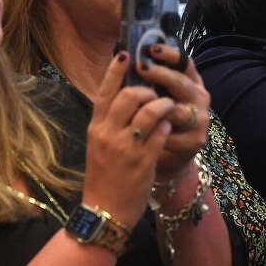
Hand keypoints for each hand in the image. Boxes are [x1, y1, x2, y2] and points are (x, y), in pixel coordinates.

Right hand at [82, 53, 175, 222]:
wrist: (104, 213)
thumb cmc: (104, 177)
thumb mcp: (98, 144)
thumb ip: (109, 121)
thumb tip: (124, 95)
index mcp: (96, 127)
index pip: (105, 91)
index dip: (116, 70)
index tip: (126, 53)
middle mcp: (108, 134)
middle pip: (129, 96)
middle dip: (147, 90)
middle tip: (155, 94)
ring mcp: (125, 148)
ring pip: (148, 112)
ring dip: (163, 105)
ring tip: (168, 108)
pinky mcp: (143, 161)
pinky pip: (160, 133)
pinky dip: (168, 126)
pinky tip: (169, 128)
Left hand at [132, 43, 211, 179]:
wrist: (163, 155)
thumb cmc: (155, 119)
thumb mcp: (154, 95)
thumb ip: (147, 79)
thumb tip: (126, 55)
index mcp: (190, 81)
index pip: (184, 62)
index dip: (169, 54)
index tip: (152, 48)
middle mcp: (199, 97)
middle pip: (181, 82)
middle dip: (160, 74)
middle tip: (141, 67)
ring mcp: (200, 119)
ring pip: (179, 110)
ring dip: (159, 106)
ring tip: (140, 101)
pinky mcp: (195, 140)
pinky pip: (173, 133)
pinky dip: (156, 131)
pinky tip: (141, 129)